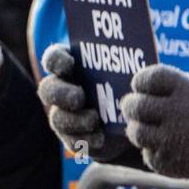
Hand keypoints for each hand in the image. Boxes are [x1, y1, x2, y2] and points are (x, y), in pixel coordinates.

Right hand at [37, 43, 133, 162]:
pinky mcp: (72, 137)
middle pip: (47, 88)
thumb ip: (128, 59)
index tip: (69, 64)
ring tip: (94, 120)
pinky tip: (99, 138)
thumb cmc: (135, 84)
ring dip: (74, 119)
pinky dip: (84, 139)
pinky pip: (70, 140)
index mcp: (74, 64)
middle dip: (60, 93)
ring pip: (57, 117)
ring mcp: (65, 114)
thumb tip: (135, 47)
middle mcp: (63, 88)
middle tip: (79, 97)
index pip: (54, 57)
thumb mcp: (134, 70)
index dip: (56, 60)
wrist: (140, 120)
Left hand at [121, 64, 188, 184]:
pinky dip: (153, 149)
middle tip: (134, 106)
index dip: (140, 81)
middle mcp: (175, 112)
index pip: (147, 77)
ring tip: (146, 128)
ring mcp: (170, 139)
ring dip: (138, 129)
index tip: (141, 85)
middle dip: (131, 105)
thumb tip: (150, 89)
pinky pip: (148, 154)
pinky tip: (165, 145)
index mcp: (186, 88)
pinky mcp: (169, 163)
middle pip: (136, 105)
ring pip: (136, 132)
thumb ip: (179, 88)